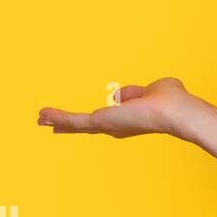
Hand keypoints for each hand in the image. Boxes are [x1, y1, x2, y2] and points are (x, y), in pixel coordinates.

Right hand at [37, 76, 193, 138]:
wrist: (175, 110)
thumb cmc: (173, 100)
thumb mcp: (153, 89)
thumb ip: (136, 91)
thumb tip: (120, 94)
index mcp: (130, 120)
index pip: (107, 122)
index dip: (93, 122)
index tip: (80, 122)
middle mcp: (117, 126)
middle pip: (88, 127)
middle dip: (70, 126)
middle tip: (52, 126)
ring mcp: (108, 126)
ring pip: (78, 124)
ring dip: (58, 120)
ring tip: (40, 119)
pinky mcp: (100, 122)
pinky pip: (74, 119)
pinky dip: (57, 117)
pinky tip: (43, 115)